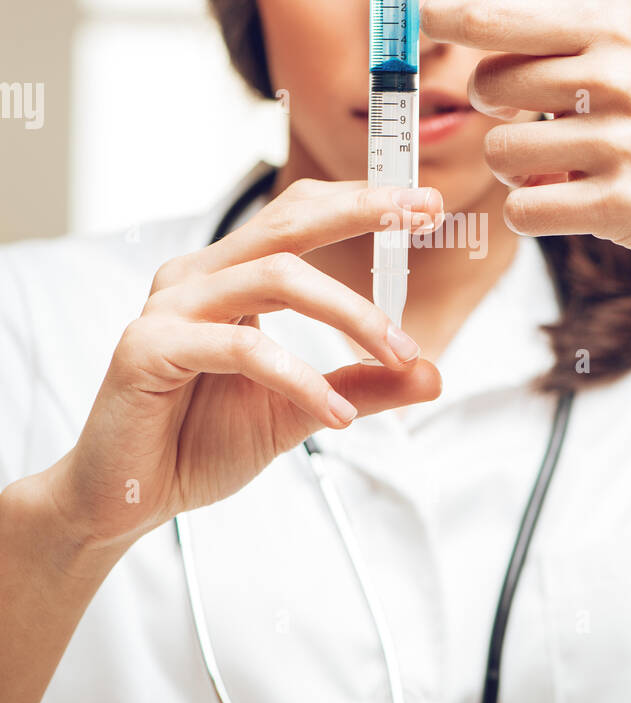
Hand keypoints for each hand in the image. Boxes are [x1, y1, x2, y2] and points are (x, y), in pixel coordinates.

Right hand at [44, 180, 442, 556]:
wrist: (126, 499)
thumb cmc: (197, 443)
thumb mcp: (297, 412)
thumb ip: (358, 388)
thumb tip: (431, 373)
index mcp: (228, 278)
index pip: (297, 219)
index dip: (359, 203)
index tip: (425, 206)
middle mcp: (198, 279)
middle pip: (287, 225)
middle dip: (362, 212)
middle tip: (421, 214)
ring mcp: (170, 308)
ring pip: (275, 277)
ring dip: (350, 312)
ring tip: (397, 353)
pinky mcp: (149, 348)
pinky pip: (242, 349)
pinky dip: (301, 379)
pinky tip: (336, 416)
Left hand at [422, 0, 630, 293]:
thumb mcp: (623, 50)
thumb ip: (541, 21)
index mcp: (616, 25)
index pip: (499, 17)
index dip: (444, 18)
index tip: (413, 15)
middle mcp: (620, 74)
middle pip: (488, 87)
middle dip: (494, 113)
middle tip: (536, 121)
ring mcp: (623, 140)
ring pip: (499, 154)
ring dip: (516, 170)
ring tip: (563, 167)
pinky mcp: (621, 203)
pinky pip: (523, 209)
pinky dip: (535, 212)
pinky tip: (573, 202)